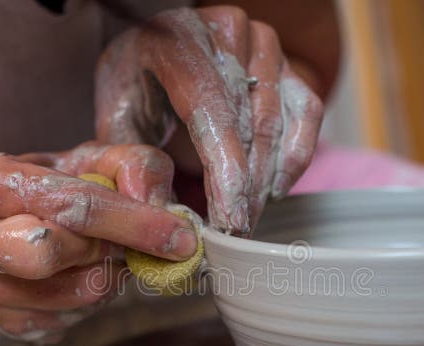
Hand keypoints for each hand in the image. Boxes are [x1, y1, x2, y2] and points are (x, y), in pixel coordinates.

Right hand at [0, 142, 196, 342]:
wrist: (13, 222)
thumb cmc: (60, 186)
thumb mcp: (97, 160)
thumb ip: (135, 167)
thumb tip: (157, 206)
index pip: (64, 203)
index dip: (130, 222)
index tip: (179, 238)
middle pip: (45, 255)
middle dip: (100, 250)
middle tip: (119, 242)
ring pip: (63, 297)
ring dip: (104, 279)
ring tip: (103, 258)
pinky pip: (63, 324)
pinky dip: (89, 303)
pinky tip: (83, 278)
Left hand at [95, 6, 323, 234]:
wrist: (157, 54)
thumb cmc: (137, 86)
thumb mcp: (116, 118)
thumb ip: (128, 161)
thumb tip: (155, 208)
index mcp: (176, 38)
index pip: (211, 108)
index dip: (225, 170)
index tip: (230, 220)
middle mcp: (226, 32)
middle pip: (247, 122)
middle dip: (244, 190)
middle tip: (233, 235)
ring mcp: (263, 45)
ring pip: (277, 125)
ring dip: (265, 182)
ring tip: (246, 221)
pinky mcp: (287, 63)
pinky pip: (307, 114)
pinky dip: (294, 159)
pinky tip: (274, 190)